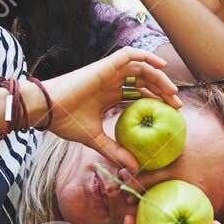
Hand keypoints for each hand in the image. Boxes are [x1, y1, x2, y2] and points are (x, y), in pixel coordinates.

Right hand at [40, 46, 178, 170]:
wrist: (47, 110)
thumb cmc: (65, 122)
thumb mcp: (96, 140)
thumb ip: (115, 151)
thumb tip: (134, 168)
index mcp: (108, 96)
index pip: (137, 95)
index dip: (154, 101)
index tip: (169, 114)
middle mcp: (110, 82)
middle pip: (143, 81)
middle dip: (161, 91)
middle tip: (176, 105)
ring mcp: (108, 72)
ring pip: (141, 68)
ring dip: (158, 77)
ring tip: (172, 91)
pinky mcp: (105, 65)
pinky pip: (129, 55)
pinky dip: (146, 57)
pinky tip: (161, 68)